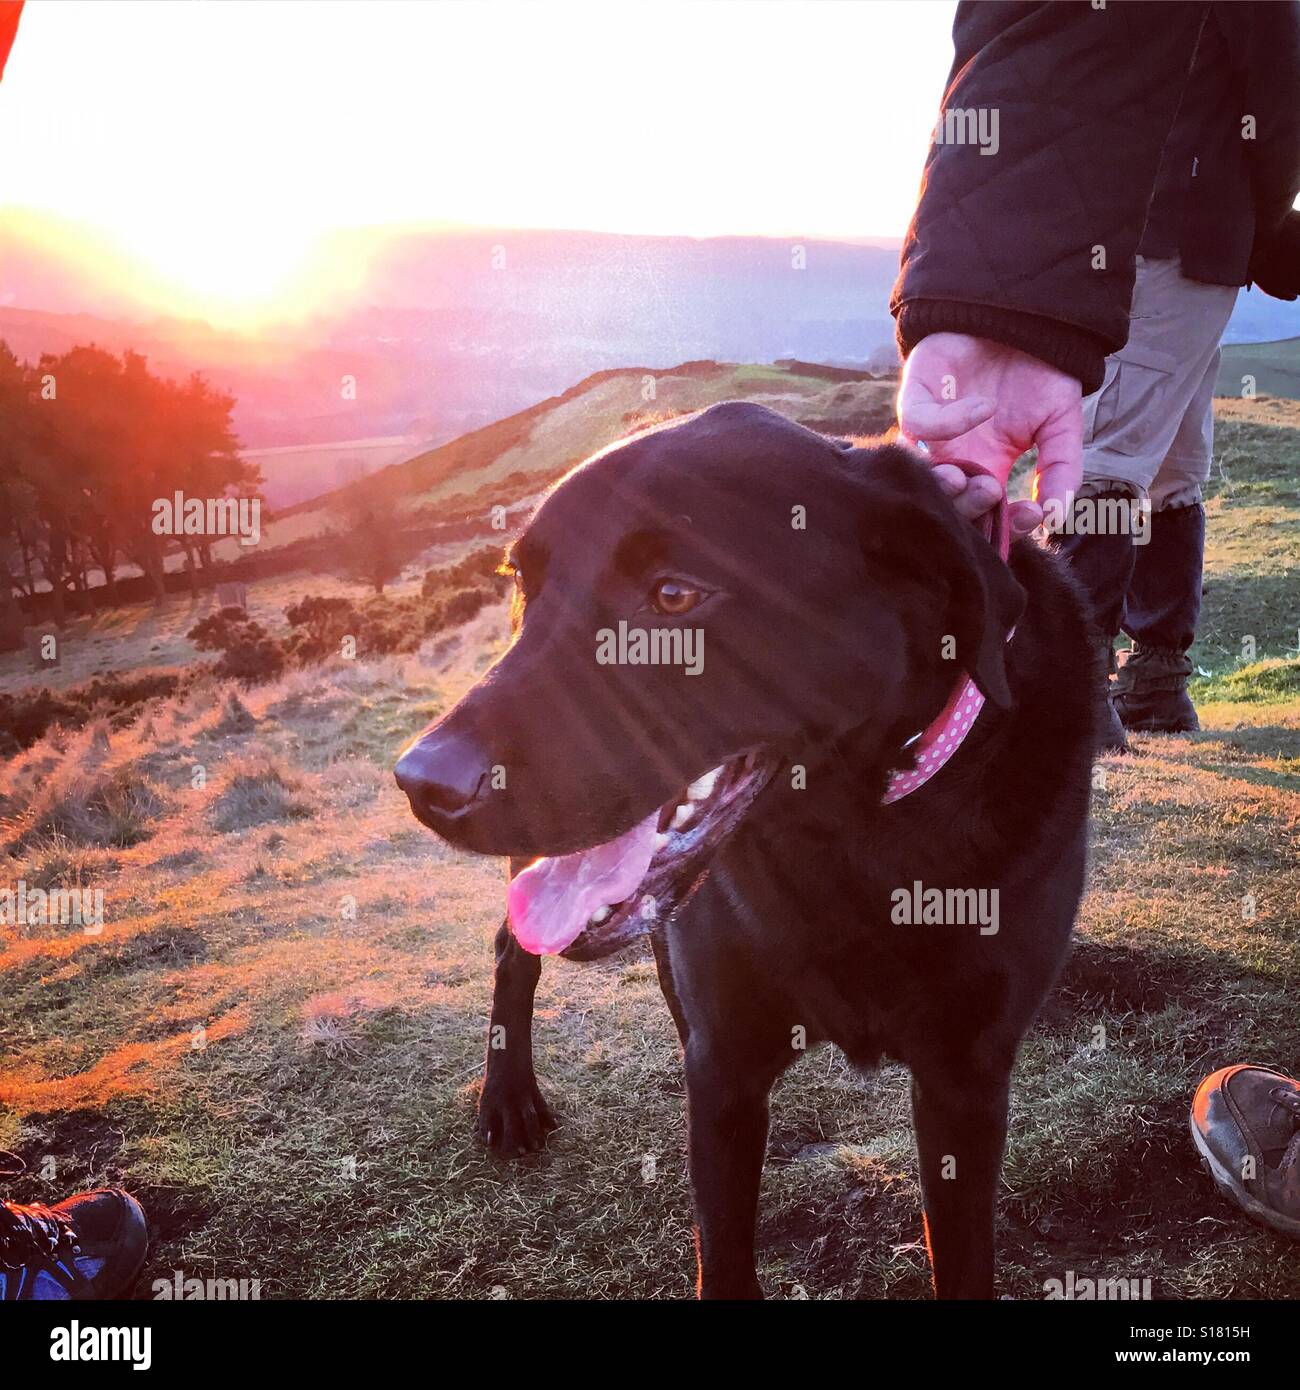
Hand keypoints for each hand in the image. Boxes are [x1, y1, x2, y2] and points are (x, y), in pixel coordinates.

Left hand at [897, 333, 1083, 532]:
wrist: (1022, 322)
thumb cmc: (1039, 374)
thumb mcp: (1061, 424)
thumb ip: (1062, 468)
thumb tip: (1057, 515)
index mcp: (986, 469)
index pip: (983, 515)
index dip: (1000, 526)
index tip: (1027, 515)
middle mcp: (954, 457)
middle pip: (947, 503)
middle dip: (966, 508)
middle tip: (991, 492)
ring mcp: (931, 432)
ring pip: (922, 473)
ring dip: (943, 482)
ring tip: (968, 476)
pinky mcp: (917, 399)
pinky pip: (918, 423)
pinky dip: (948, 423)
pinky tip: (984, 409)